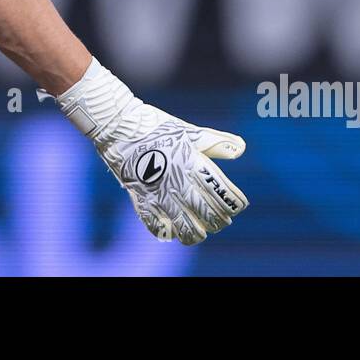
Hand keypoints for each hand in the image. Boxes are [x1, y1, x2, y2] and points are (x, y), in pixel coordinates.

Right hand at [51, 59, 247, 244]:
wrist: (118, 126)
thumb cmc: (156, 126)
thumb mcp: (189, 131)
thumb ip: (216, 143)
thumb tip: (241, 149)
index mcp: (192, 165)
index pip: (223, 195)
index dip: (235, 204)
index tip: (238, 205)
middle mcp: (177, 183)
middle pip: (207, 215)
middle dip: (219, 221)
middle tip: (221, 221)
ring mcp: (158, 194)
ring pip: (184, 228)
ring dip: (196, 234)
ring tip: (200, 231)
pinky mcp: (140, 200)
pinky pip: (156, 226)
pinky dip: (167, 232)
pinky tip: (172, 230)